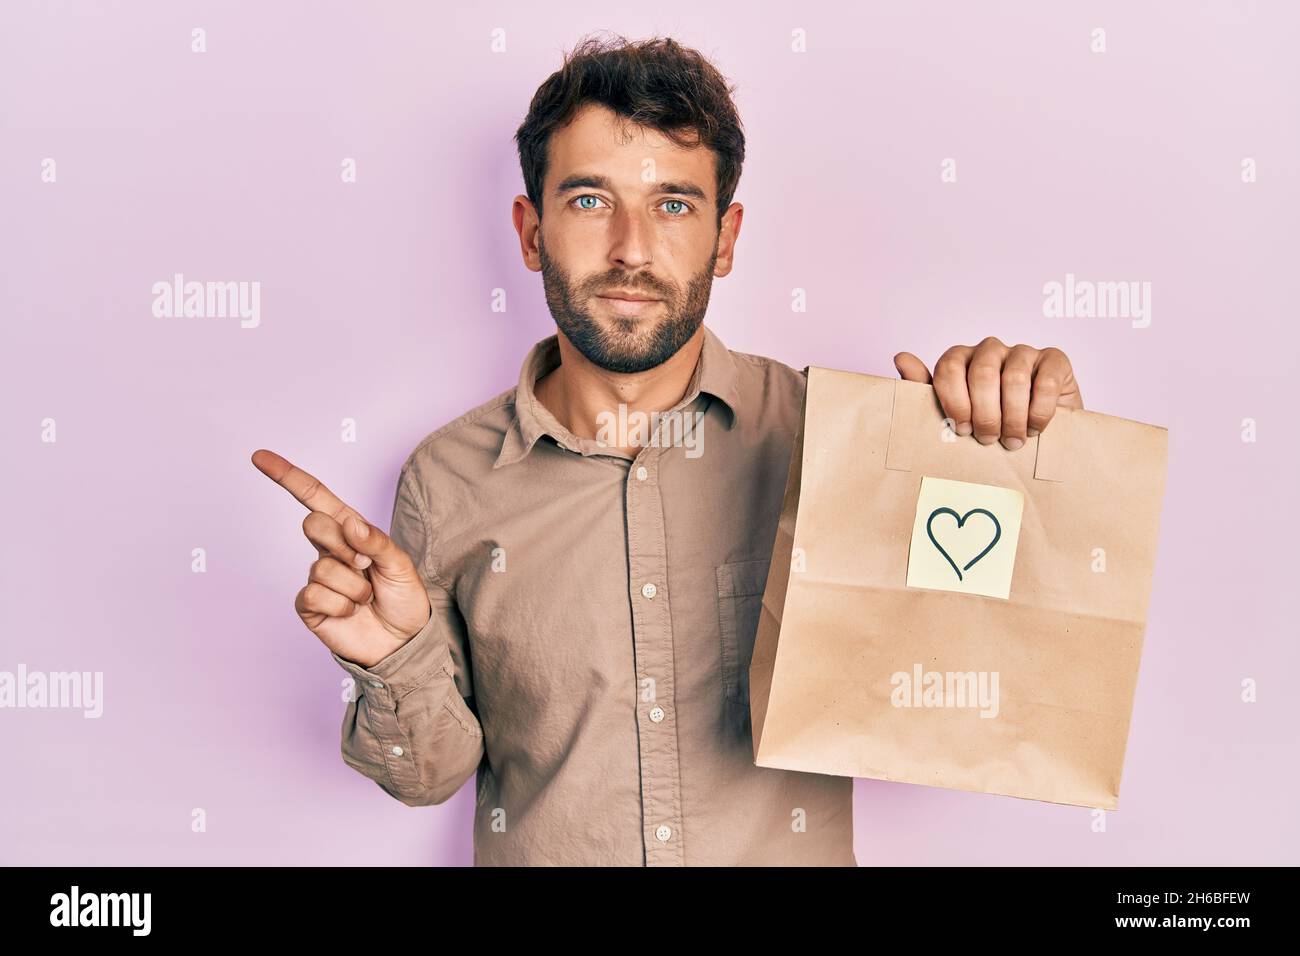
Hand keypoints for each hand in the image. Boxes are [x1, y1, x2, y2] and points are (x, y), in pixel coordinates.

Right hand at [251, 449, 431, 667]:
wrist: (404, 641)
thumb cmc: (403, 597)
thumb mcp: (400, 564)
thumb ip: (376, 541)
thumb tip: (350, 525)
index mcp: (350, 532)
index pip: (315, 498)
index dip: (288, 477)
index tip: (259, 457)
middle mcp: (329, 551)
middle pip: (313, 525)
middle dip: (343, 545)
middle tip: (366, 566)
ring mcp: (317, 578)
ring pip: (322, 568)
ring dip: (353, 586)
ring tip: (366, 597)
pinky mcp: (310, 606)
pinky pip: (314, 594)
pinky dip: (341, 605)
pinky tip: (350, 612)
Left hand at [893, 337, 1083, 448]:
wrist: (1037, 438)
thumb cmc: (989, 425)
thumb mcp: (954, 414)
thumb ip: (925, 389)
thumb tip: (900, 357)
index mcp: (961, 359)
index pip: (949, 368)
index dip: (955, 402)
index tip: (963, 430)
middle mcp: (990, 349)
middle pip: (981, 373)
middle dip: (984, 414)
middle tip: (988, 440)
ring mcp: (1023, 351)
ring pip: (1013, 378)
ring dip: (1012, 417)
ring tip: (1013, 441)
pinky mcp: (1054, 360)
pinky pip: (1045, 381)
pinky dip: (1039, 412)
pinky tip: (1035, 429)